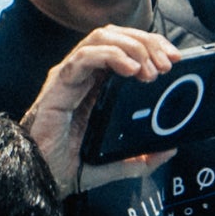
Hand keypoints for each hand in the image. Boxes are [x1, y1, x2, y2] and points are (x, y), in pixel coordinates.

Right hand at [22, 26, 179, 195]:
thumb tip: (169, 149)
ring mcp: (70, 76)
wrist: (39, 179)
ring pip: (101, 38)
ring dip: (132, 46)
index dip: (152, 46)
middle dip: (147, 42)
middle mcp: (83, 75)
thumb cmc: (66, 166)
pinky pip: (84, 56)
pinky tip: (130, 68)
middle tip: (167, 63)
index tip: (175, 59)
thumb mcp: (115, 162)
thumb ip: (141, 158)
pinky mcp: (59, 83)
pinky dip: (111, 55)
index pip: (126, 48)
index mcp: (96, 85)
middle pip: (117, 36)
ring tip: (150, 68)